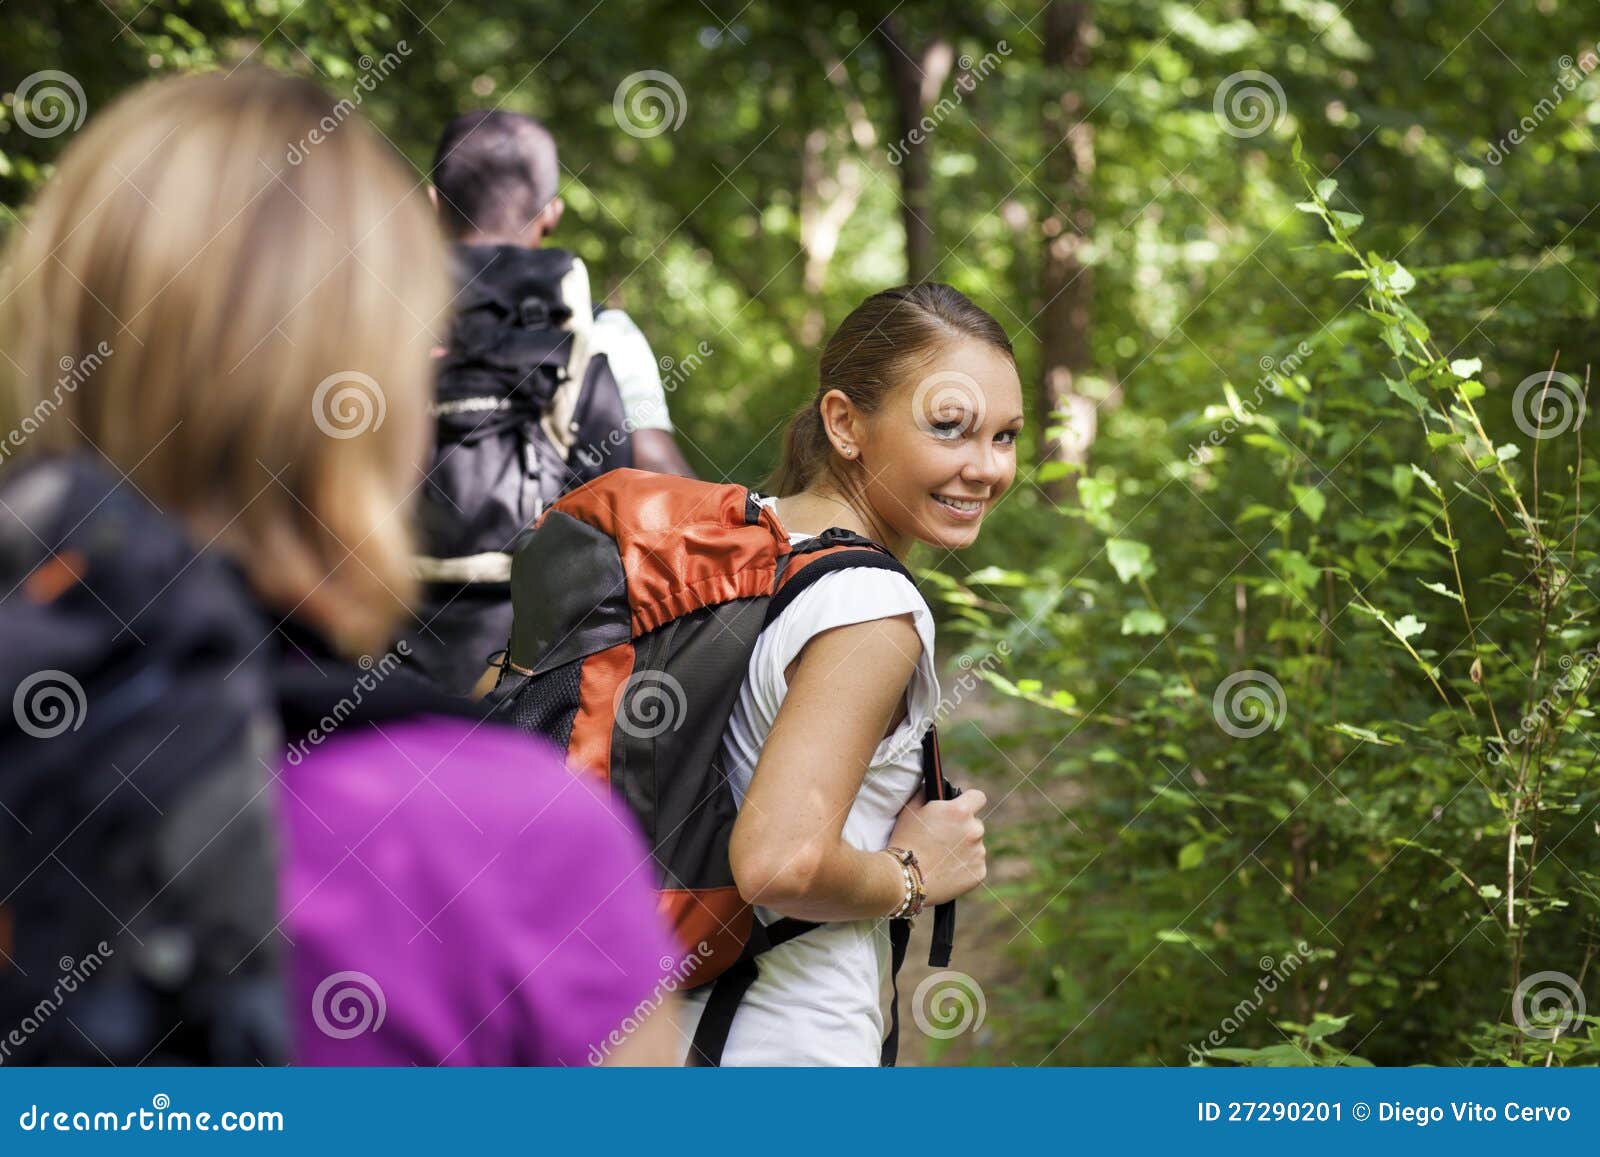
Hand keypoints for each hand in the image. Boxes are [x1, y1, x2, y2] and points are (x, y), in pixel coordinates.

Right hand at [887, 789, 987, 906]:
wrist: (904, 877)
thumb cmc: (905, 840)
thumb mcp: (911, 809)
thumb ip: (926, 793)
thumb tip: (932, 786)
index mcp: (960, 811)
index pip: (978, 797)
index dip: (969, 801)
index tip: (963, 807)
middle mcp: (975, 830)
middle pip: (975, 824)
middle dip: (962, 829)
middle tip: (942, 839)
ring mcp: (979, 853)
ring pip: (975, 846)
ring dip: (963, 849)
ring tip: (941, 858)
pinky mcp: (979, 872)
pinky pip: (975, 865)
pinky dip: (964, 867)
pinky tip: (946, 871)